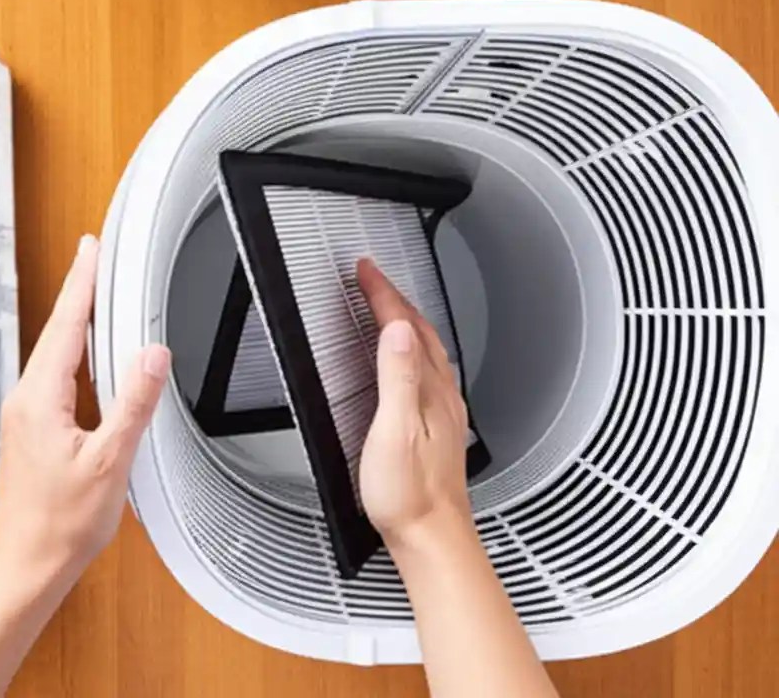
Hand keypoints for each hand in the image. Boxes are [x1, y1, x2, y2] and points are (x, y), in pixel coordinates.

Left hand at [0, 235, 170, 575]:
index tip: (91, 247)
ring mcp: (24, 414)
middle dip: (79, 290)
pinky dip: (73, 352)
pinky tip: (87, 354)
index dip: (82, 282)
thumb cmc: (60, 524)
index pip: (66, 325)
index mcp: (40, 399)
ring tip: (95, 291)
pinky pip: (53, 375)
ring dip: (76, 320)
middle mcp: (25, 400)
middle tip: (95, 255)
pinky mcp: (30, 429)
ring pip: (55, 354)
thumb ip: (133, 404)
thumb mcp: (110, 462)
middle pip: (57, 331)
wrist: (26, 563)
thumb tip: (153, 356)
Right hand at [356, 259, 473, 548]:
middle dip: (394, 299)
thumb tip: (397, 331)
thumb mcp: (394, 432)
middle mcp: (442, 396)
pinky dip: (412, 351)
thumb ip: (397, 378)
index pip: (404, 328)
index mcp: (429, 391)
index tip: (365, 271)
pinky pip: (427, 372)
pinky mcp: (437, 429)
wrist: (431, 537)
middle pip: (420, 333)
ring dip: (406, 321)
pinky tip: (406, 361)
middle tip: (372, 278)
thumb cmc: (409, 495)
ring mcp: (442, 412)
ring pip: (427, 351)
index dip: (383, 295)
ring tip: (387, 307)